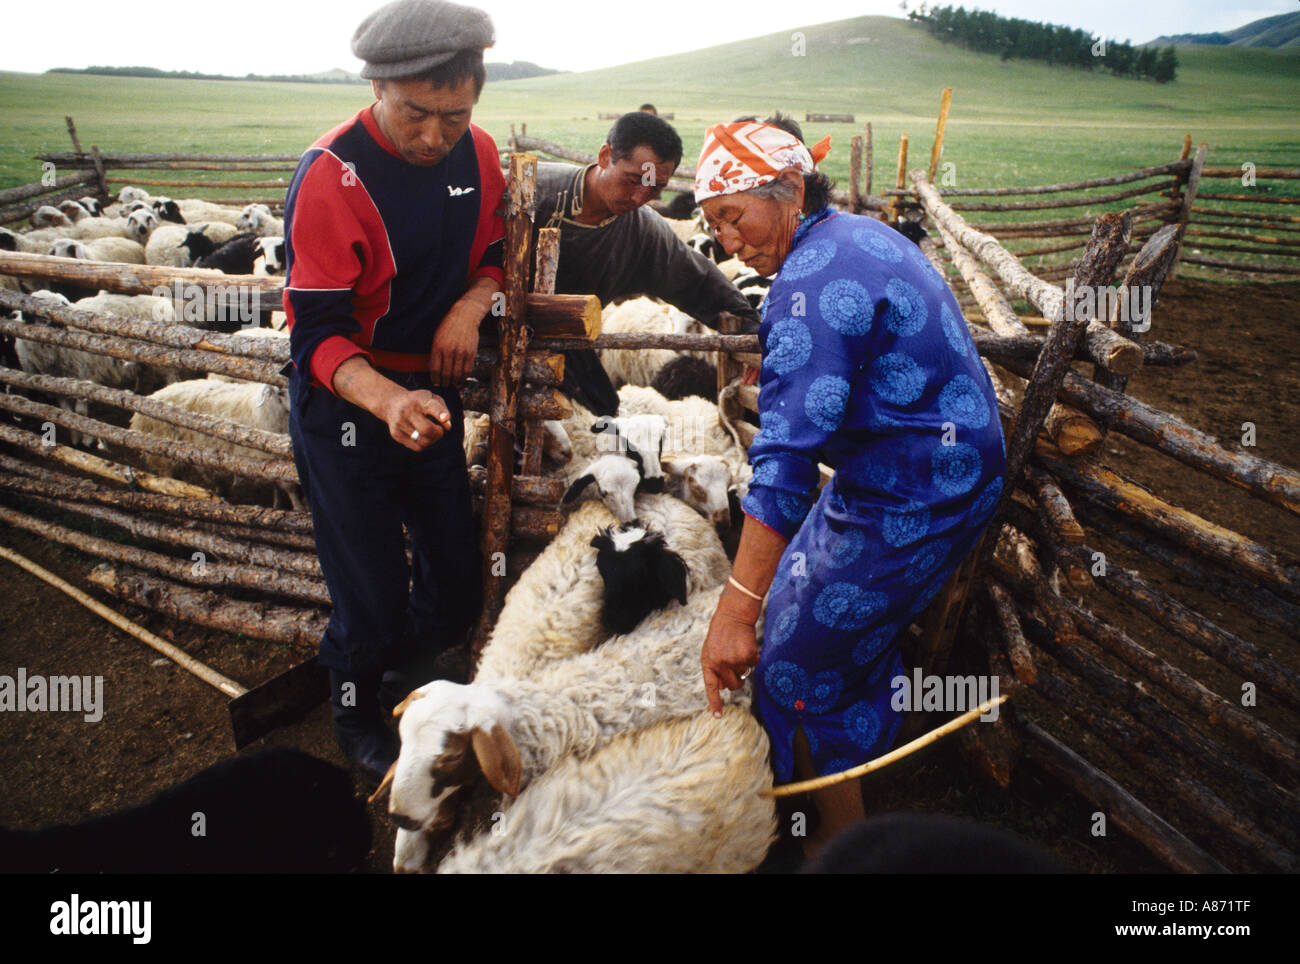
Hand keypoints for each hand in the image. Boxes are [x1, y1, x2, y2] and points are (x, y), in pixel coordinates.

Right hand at [380, 389, 452, 451]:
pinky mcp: (396, 434)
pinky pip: (417, 447)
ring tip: (431, 433)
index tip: (446, 418)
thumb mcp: (431, 398)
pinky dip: (424, 444)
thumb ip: (443, 410)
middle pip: (427, 429)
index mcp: (419, 399)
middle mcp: (407, 410)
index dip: (440, 413)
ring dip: (432, 440)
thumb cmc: (418, 402)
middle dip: (439, 433)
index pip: (431, 406)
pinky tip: (422, 436)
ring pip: (424, 441)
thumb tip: (447, 427)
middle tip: (439, 429)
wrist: (392, 403)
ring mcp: (400, 423)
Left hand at [430, 297, 484, 384]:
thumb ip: (435, 352)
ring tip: (452, 383)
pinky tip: (461, 378)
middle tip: (443, 385)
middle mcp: (449, 350)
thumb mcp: (437, 336)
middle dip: (444, 382)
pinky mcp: (471, 353)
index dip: (435, 379)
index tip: (435, 383)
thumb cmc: (449, 325)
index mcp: (438, 346)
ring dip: (454, 381)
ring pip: (457, 374)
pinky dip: (464, 377)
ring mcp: (461, 352)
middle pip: (446, 373)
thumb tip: (434, 368)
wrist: (465, 316)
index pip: (435, 369)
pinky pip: (467, 370)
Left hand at [701, 591, 761, 717]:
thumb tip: (723, 688)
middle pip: (733, 685)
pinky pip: (753, 664)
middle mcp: (720, 664)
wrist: (733, 615)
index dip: (715, 702)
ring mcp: (734, 661)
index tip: (718, 716)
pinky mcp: (748, 656)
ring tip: (737, 649)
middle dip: (736, 680)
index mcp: (708, 662)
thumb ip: (714, 669)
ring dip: (744, 666)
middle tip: (735, 665)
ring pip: (744, 674)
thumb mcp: (710, 650)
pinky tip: (746, 645)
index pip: (710, 687)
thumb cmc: (721, 633)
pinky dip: (752, 657)